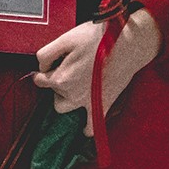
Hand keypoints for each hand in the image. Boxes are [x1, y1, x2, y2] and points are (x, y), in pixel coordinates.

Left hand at [30, 10, 161, 130]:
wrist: (128, 44)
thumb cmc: (97, 39)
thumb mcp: (66, 39)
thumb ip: (46, 54)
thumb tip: (41, 66)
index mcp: (60, 78)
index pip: (39, 79)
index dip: (44, 69)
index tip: (51, 63)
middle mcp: (71, 94)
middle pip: (53, 91)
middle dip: (55, 81)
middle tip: (69, 67)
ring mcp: (87, 102)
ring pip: (63, 107)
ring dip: (64, 98)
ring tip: (73, 85)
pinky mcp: (103, 105)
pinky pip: (91, 126)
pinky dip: (87, 128)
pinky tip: (85, 129)